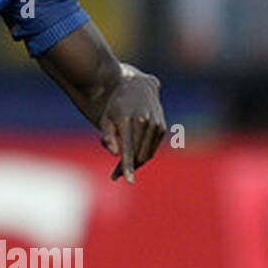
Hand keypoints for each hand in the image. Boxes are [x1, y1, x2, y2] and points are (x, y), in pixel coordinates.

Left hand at [99, 64, 165, 182]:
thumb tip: (114, 154)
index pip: (129, 149)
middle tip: (115, 175)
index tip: (128, 180)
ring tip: (121, 168)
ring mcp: (155, 124)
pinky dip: (143, 155)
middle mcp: (144, 122)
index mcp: (128, 120)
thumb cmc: (116, 105)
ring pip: (146, 153)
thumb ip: (108, 136)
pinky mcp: (161, 127)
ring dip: (135, 163)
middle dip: (128, 167)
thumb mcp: (105, 119)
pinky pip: (152, 148)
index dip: (128, 166)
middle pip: (138, 154)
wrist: (137, 87)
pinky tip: (133, 157)